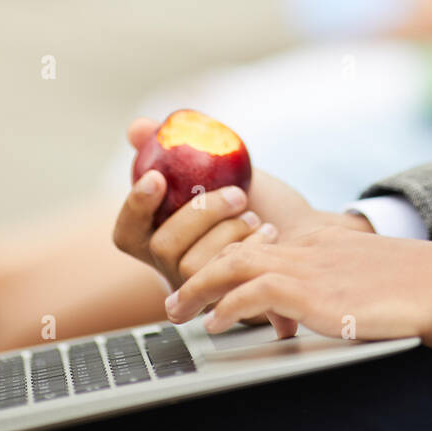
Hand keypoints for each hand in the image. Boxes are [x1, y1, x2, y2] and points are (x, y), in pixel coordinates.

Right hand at [112, 118, 368, 336]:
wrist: (305, 232)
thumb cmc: (258, 201)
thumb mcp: (221, 168)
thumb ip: (179, 149)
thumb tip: (137, 128)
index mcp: (162, 237)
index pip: (127, 233)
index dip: (135, 206)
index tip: (157, 177)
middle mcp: (173, 268)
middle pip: (162, 246)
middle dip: (199, 214)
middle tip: (238, 194)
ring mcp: (199, 290)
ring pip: (189, 266)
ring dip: (226, 233)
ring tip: (254, 217)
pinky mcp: (228, 303)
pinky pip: (222, 282)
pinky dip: (246, 249)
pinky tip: (267, 234)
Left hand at [163, 225, 431, 349]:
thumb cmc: (417, 286)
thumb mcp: (366, 277)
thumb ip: (338, 283)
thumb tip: (326, 307)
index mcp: (322, 240)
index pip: (259, 243)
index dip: (227, 261)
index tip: (209, 280)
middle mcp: (311, 246)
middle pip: (236, 247)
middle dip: (200, 272)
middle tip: (178, 297)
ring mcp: (312, 267)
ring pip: (235, 265)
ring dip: (200, 288)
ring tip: (180, 310)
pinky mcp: (316, 293)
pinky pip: (255, 293)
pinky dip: (228, 306)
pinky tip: (217, 323)